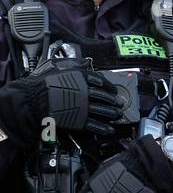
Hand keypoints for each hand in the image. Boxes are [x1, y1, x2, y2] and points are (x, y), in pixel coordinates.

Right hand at [0, 65, 121, 146]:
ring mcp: (83, 106)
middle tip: (119, 103)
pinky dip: (103, 128)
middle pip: (104, 97)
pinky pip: (94, 124)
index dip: (109, 86)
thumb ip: (74, 65)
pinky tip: (108, 130)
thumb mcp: (58, 68)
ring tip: (117, 115)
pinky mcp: (78, 120)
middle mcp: (85, 91)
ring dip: (111, 113)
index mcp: (81, 78)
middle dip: (113, 101)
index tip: (113, 89)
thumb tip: (85, 62)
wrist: (31, 101)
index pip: (100, 81)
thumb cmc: (41, 84)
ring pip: (102, 110)